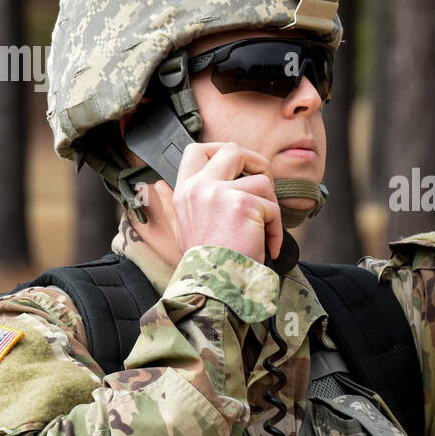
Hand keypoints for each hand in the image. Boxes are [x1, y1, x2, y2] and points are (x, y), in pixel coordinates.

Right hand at [149, 142, 282, 262]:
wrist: (214, 285)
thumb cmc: (202, 262)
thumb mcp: (180, 230)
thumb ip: (171, 204)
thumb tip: (159, 184)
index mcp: (184, 192)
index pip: (195, 150)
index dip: (221, 150)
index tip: (239, 167)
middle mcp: (199, 187)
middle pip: (232, 150)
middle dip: (256, 162)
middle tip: (265, 185)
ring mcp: (220, 193)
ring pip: (261, 181)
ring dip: (270, 206)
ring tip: (263, 231)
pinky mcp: (242, 204)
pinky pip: (272, 207)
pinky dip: (276, 228)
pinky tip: (267, 245)